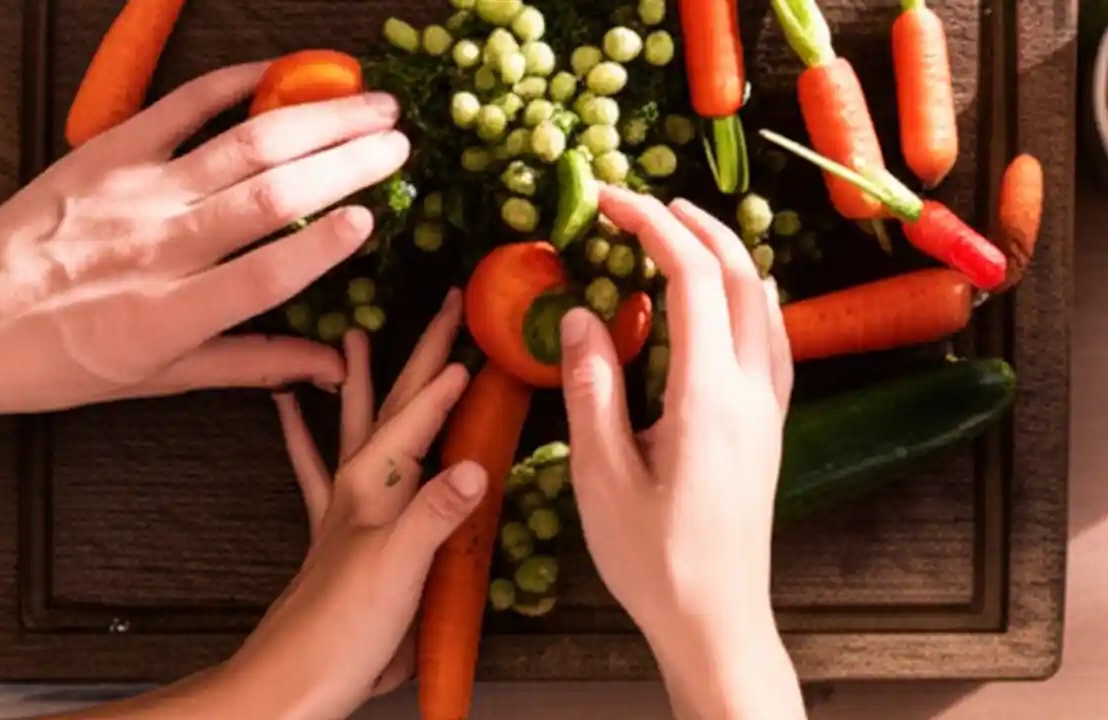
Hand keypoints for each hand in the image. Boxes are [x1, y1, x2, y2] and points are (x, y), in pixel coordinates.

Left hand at [0, 61, 408, 434]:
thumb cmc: (63, 361)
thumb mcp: (159, 380)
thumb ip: (252, 365)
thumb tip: (331, 369)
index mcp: (168, 316)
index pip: (264, 277)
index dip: (323, 247)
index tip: (373, 219)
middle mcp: (157, 248)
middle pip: (269, 196)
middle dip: (345, 162)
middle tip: (400, 142)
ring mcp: (132, 193)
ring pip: (241, 146)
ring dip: (313, 119)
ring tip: (368, 103)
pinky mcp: (108, 154)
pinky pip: (181, 107)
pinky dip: (235, 83)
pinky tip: (280, 72)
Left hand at [224, 290, 483, 718]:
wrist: (292, 683)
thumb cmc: (340, 631)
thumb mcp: (397, 570)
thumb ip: (435, 515)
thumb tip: (476, 467)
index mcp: (371, 488)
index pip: (415, 418)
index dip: (446, 381)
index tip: (475, 341)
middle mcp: (357, 489)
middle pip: (392, 407)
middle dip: (418, 356)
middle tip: (442, 308)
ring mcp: (345, 510)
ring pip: (357, 428)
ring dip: (361, 382)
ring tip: (356, 336)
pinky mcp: (339, 537)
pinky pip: (319, 472)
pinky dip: (305, 437)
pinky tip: (291, 412)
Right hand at [559, 187, 803, 718]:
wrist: (716, 619)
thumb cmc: (653, 558)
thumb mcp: (600, 477)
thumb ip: (591, 390)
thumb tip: (580, 317)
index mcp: (707, 396)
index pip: (692, 279)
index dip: (652, 226)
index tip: (611, 202)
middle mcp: (750, 390)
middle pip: (739, 276)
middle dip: (693, 225)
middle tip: (641, 203)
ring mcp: (768, 408)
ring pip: (763, 302)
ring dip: (724, 253)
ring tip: (679, 232)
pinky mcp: (768, 426)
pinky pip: (769, 336)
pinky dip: (744, 295)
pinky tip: (722, 300)